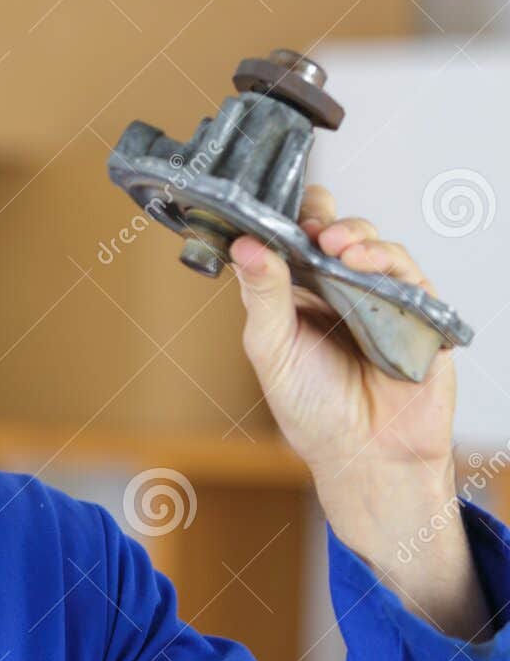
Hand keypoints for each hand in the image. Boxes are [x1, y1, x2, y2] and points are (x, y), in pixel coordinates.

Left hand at [231, 185, 486, 638]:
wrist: (365, 456)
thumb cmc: (312, 409)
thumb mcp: (272, 350)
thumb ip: (264, 297)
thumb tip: (245, 246)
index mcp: (295, 296)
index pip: (288, 242)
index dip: (282, 218)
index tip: (269, 204)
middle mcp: (336, 290)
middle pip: (331, 232)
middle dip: (321, 217)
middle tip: (307, 222)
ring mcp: (377, 297)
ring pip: (370, 245)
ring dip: (353, 235)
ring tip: (334, 243)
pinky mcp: (415, 309)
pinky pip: (406, 272)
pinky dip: (386, 260)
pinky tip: (364, 262)